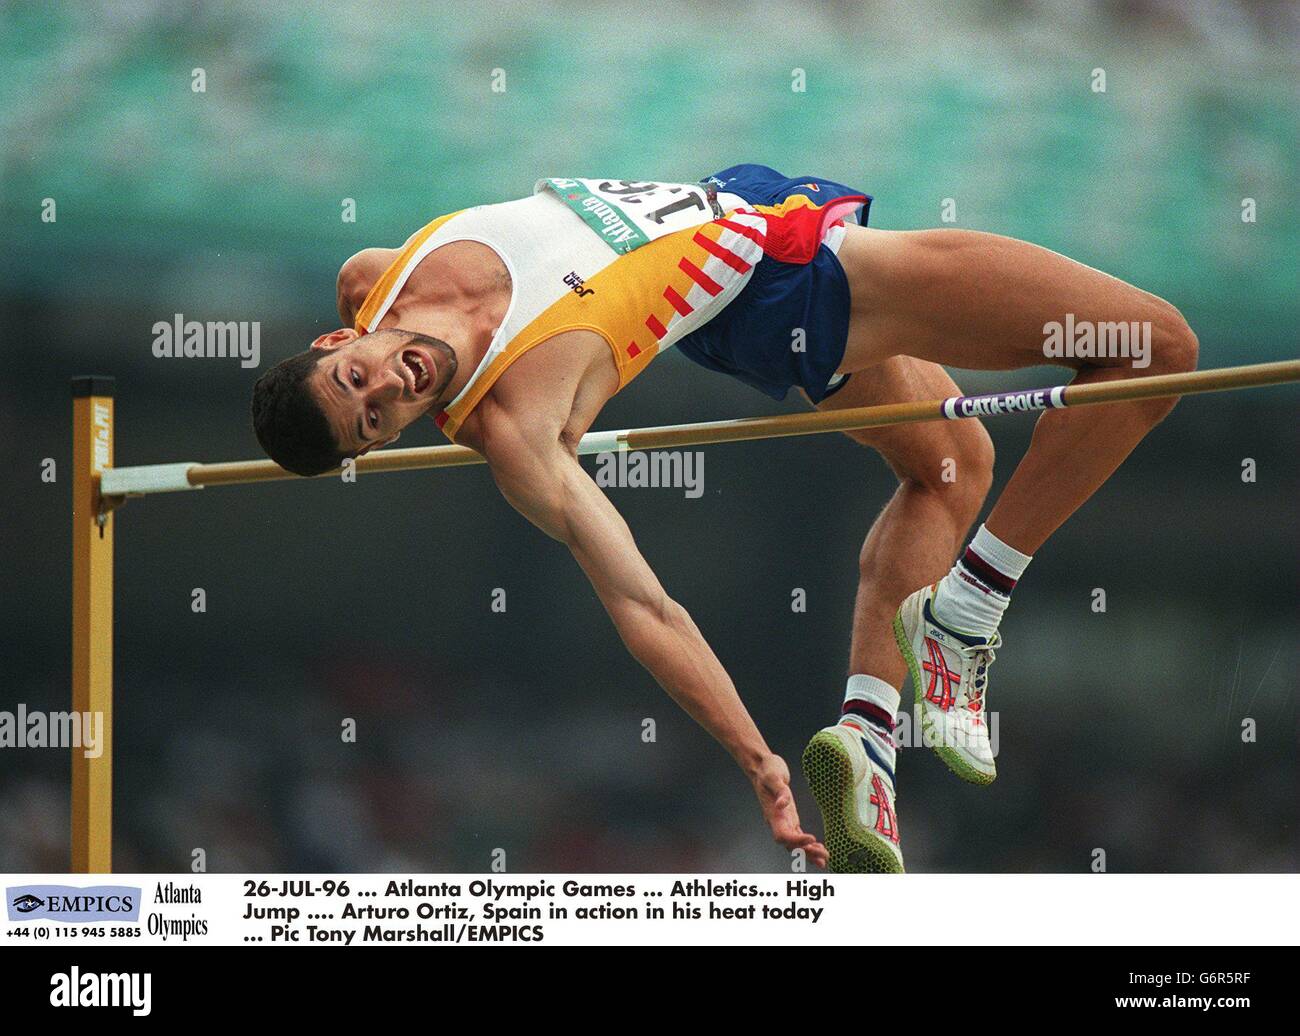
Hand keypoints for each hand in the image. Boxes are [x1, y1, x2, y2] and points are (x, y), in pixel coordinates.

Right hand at [750, 753, 827, 868]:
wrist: (762, 768)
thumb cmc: (767, 770)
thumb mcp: (773, 776)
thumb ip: (779, 791)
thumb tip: (782, 804)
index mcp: (772, 814)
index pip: (783, 835)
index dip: (796, 840)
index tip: (811, 838)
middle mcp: (777, 821)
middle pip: (790, 845)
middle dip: (807, 852)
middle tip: (824, 857)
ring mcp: (783, 821)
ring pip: (794, 844)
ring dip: (809, 853)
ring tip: (824, 859)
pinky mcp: (788, 818)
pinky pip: (797, 836)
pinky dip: (807, 844)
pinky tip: (818, 847)